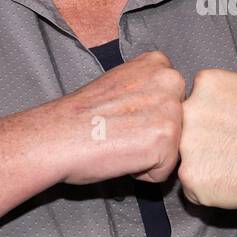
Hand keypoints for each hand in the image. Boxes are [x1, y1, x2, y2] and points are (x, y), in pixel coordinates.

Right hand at [51, 50, 185, 184]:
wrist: (57, 136)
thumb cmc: (80, 115)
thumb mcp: (119, 81)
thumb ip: (147, 87)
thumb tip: (161, 105)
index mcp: (157, 63)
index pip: (173, 100)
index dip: (148, 115)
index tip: (123, 115)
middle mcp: (169, 80)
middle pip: (179, 123)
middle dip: (154, 135)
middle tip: (122, 131)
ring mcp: (171, 109)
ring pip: (173, 148)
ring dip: (149, 155)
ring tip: (121, 143)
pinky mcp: (166, 138)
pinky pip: (165, 170)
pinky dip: (145, 173)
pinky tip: (123, 156)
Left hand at [178, 68, 236, 209]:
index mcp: (207, 84)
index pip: (196, 97)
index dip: (212, 113)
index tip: (224, 124)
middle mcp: (190, 110)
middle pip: (186, 125)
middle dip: (204, 136)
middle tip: (228, 145)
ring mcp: (186, 145)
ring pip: (188, 156)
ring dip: (206, 162)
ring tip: (235, 164)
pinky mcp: (189, 176)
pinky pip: (193, 184)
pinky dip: (208, 187)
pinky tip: (231, 180)